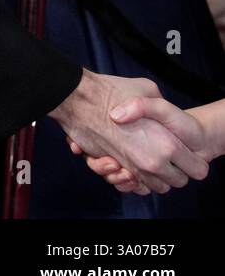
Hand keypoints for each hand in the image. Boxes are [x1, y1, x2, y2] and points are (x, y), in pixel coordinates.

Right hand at [50, 70, 209, 193]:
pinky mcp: (113, 169)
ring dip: (152, 177)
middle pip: (178, 182)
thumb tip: (160, 117)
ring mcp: (131, 168)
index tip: (185, 151)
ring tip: (145, 159)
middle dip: (174, 172)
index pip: (197, 169)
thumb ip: (160, 106)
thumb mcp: (148, 89)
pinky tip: (127, 165)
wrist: (77, 98)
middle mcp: (152, 162)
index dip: (193, 161)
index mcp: (168, 145)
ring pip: (154, 187)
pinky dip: (130, 180)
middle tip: (166, 155)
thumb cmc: (111, 92)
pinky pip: (130, 185)